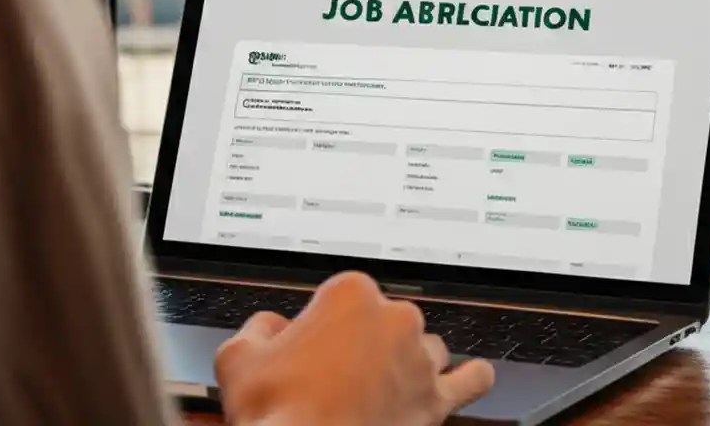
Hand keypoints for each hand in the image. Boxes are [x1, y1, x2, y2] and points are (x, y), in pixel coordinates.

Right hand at [214, 271, 495, 425]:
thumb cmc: (279, 414)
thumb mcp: (239, 357)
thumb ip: (259, 328)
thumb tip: (270, 328)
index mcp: (351, 294)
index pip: (342, 296)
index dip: (323, 324)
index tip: (310, 347)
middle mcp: (395, 318)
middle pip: (386, 319)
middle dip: (365, 342)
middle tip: (335, 375)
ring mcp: (420, 359)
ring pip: (424, 347)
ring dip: (407, 361)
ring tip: (382, 386)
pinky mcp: (437, 400)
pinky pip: (470, 379)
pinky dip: (469, 376)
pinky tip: (465, 377)